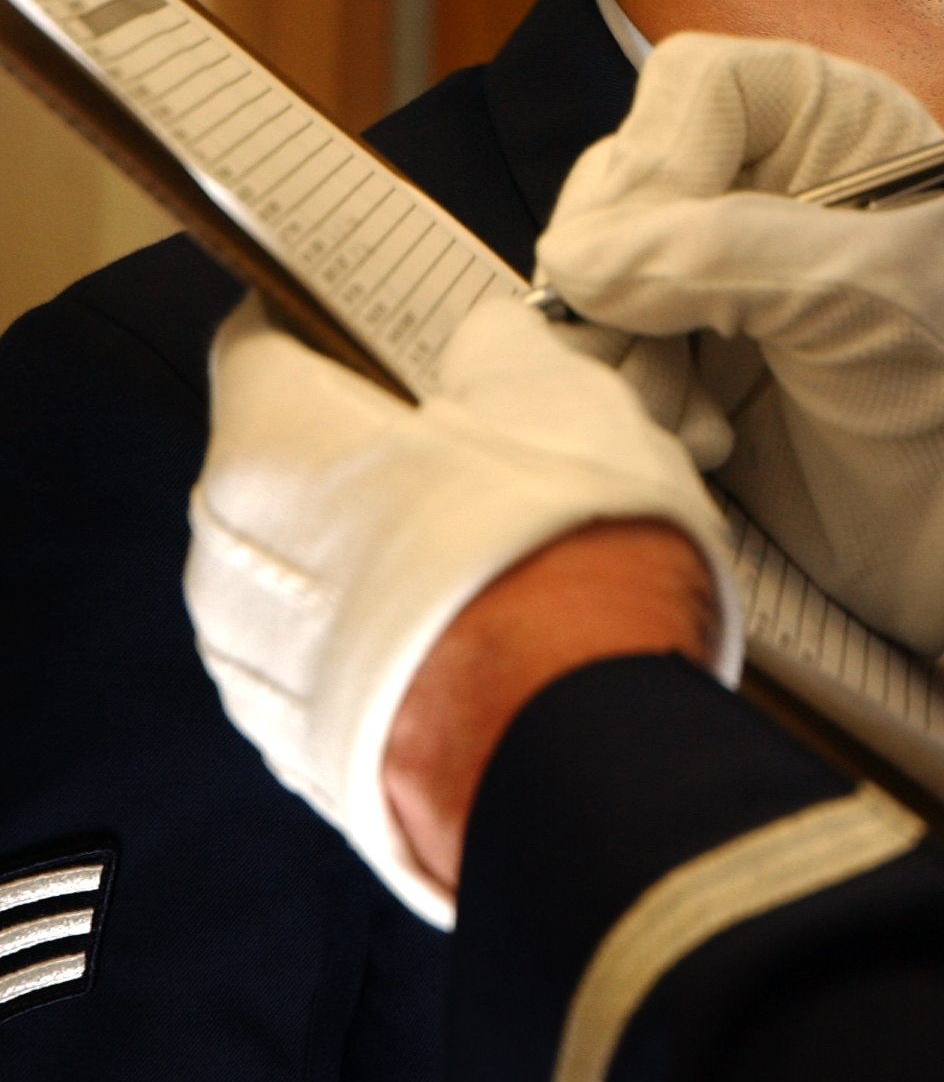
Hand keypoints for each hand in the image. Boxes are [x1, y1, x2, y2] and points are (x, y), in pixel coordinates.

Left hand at [185, 295, 740, 924]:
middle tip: (461, 447)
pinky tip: (469, 638)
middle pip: (278, 466)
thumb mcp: (558, 396)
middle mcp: (228, 555)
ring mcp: (252, 667)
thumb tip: (489, 338)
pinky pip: (325, 666)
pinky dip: (377, 645)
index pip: (262, 344)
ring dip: (369, 556)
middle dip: (356, 453)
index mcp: (270, 441)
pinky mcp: (297, 751)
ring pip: (299, 575)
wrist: (577, 741)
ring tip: (482, 556)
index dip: (330, 330)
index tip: (384, 335)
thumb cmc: (555, 556)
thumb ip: (500, 347)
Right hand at [536, 35, 943, 655]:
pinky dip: (633, 398)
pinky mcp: (679, 345)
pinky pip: (601, 348)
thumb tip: (579, 259)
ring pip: (594, 274)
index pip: (695, 86)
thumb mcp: (860, 293)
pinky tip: (701, 442)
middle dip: (625, 282)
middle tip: (651, 354)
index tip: (637, 252)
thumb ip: (723, 255)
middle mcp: (757, 176)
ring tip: (695, 422)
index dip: (656, 158)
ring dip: (623, 355)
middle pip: (621, 179)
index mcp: (823, 121)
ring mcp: (709, 264)